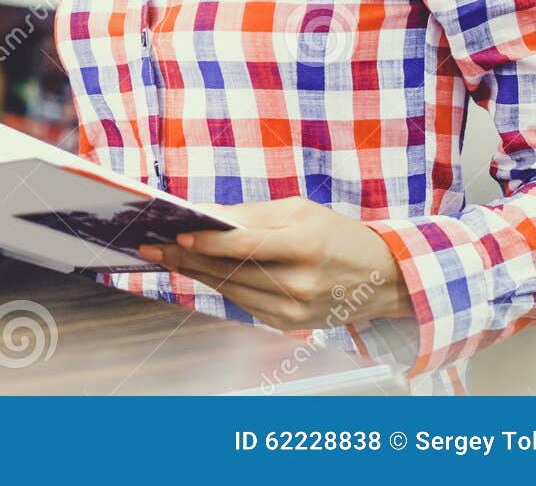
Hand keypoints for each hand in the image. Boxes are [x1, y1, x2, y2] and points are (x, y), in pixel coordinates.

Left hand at [137, 196, 412, 330]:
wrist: (382, 278)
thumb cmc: (336, 234)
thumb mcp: (300, 211)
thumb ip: (252, 215)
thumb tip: (206, 216)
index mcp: (306, 246)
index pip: (246, 246)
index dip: (208, 242)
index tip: (178, 235)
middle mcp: (300, 283)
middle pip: (230, 271)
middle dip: (187, 258)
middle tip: (153, 246)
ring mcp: (295, 309)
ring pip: (231, 290)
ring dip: (195, 273)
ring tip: (165, 257)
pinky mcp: (289, 324)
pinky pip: (243, 302)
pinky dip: (220, 286)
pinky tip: (197, 272)